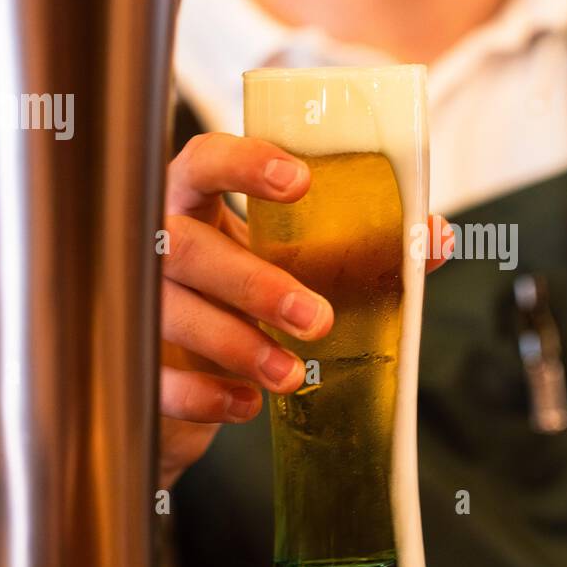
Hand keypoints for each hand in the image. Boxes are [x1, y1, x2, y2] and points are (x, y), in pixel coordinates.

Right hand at [157, 132, 448, 487]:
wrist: (185, 372)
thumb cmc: (244, 295)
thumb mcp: (292, 264)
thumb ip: (361, 248)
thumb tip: (432, 238)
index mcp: (196, 203)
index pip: (203, 160)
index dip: (243, 164)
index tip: (300, 181)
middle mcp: (157, 247)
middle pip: (186, 249)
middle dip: (254, 283)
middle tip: (317, 318)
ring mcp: (138, 306)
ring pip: (170, 316)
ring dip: (238, 345)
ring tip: (292, 374)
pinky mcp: (134, 366)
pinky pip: (158, 382)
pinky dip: (206, 397)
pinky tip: (248, 405)